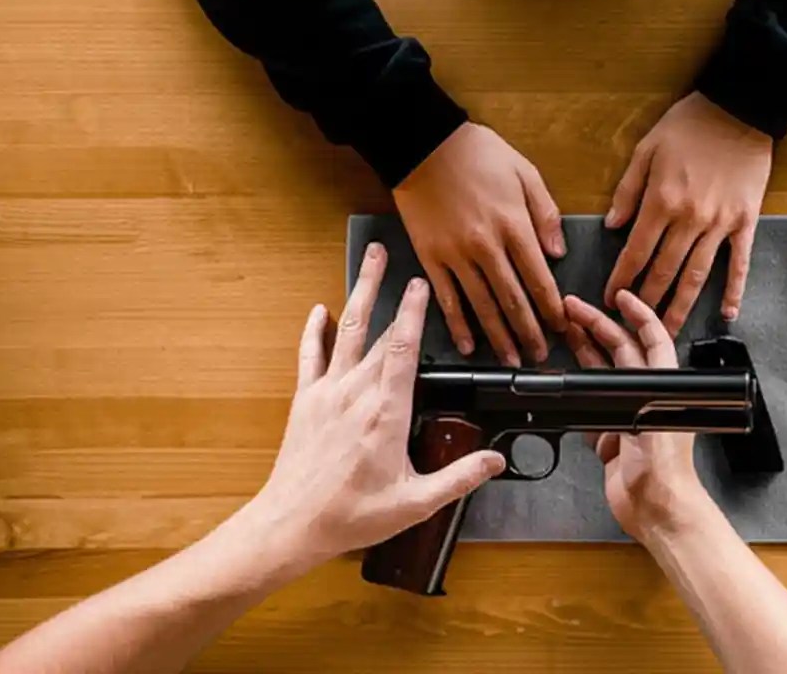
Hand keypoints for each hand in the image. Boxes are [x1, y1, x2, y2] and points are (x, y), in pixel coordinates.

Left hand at [244, 244, 505, 571]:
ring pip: (345, 331)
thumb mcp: (415, 503)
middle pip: (379, 333)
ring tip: (370, 260)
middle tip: (407, 264)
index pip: (403, 350)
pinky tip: (320, 309)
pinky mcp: (306, 402)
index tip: (423, 285)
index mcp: (385, 413)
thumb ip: (459, 478)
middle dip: (394, 294)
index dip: (413, 314)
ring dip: (359, 292)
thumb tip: (495, 462)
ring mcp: (327, 394)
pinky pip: (310, 355)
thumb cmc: (351, 516)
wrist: (291, 525)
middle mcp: (355, 394)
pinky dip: (315, 330)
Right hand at [395, 122, 566, 365]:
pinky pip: (446, 299)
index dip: (552, 307)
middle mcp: (486, 246)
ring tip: (513, 360)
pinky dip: (458, 325)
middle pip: (513, 299)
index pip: (539, 277)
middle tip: (541, 356)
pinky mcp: (430, 257)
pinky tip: (468, 346)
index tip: (562, 327)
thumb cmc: (477, 152)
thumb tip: (558, 253)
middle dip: (530, 332)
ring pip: (482, 306)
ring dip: (499, 337)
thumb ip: (545, 213)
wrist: (421, 142)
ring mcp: (456, 255)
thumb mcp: (525, 171)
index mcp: (513, 224)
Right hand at [563, 291, 710, 540]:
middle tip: (571, 309)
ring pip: (601, 376)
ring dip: (583, 354)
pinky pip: (590, 410)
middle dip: (597, 327)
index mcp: (662, 389)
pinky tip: (562, 382)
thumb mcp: (652, 430)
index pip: (654, 340)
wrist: (658, 512)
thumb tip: (615, 379)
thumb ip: (633, 406)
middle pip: (621, 352)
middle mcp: (645, 399)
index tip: (620, 296)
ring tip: (562, 331)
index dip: (639, 314)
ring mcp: (628, 417)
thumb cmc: (664, 474)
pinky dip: (576, 396)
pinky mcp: (611, 438)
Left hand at [604, 92, 770, 334]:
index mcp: (662, 201)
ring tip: (670, 331)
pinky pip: (739, 262)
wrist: (739, 108)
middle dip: (645, 302)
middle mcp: (690, 218)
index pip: (636, 251)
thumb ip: (627, 191)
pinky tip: (728, 313)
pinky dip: (734, 290)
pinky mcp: (745, 222)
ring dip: (681, 306)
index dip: (621, 278)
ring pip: (697, 274)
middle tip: (634, 325)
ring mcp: (720, 223)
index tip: (610, 298)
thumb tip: (612, 225)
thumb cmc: (690, 125)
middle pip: (664, 271)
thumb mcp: (646, 149)